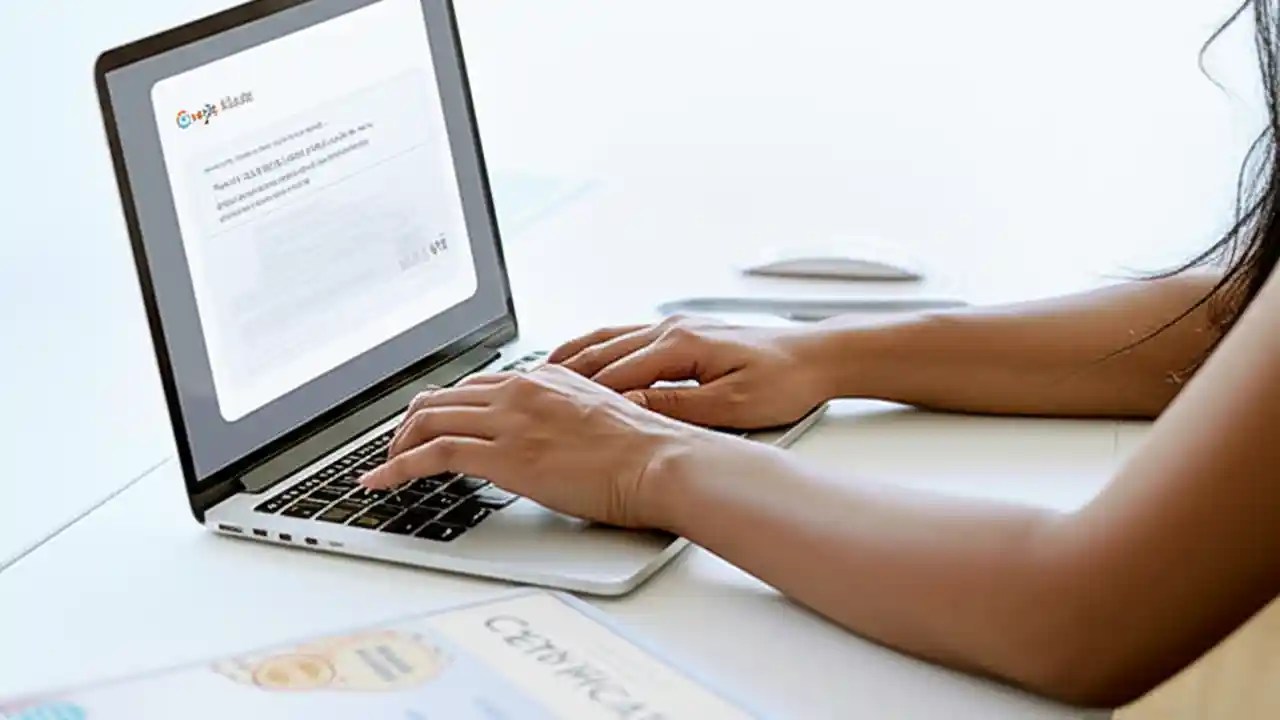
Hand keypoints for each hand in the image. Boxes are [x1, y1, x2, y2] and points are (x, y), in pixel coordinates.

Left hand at [359, 364, 720, 527]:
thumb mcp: (600, 419)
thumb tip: (552, 441)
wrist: (661, 461)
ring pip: (429, 419)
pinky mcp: (503, 453)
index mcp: (545, 379)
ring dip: (398, 445)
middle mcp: (521, 390)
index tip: (431, 426)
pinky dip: (396, 467)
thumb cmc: (646, 451)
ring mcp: (510, 419)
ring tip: (384, 467)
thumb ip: (566, 419)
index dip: (445, 408)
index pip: (477, 387)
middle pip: (444, 397)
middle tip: (398, 448)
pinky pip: (432, 454)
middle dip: (411, 424)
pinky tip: (381, 481)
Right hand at [549, 316, 832, 428]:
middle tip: (517, 395)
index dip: (579, 398)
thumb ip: (680, 406)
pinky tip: (578, 365)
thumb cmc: (785, 381)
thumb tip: (632, 409)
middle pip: (600, 352)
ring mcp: (674, 328)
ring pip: (606, 341)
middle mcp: (671, 330)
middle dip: (557, 375)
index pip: (615, 374)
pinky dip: (593, 352)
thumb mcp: (734, 404)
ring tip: (532, 378)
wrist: (819, 356)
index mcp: (681, 345)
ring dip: (570, 359)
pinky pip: (622, 340)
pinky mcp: (681, 334)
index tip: (544, 415)